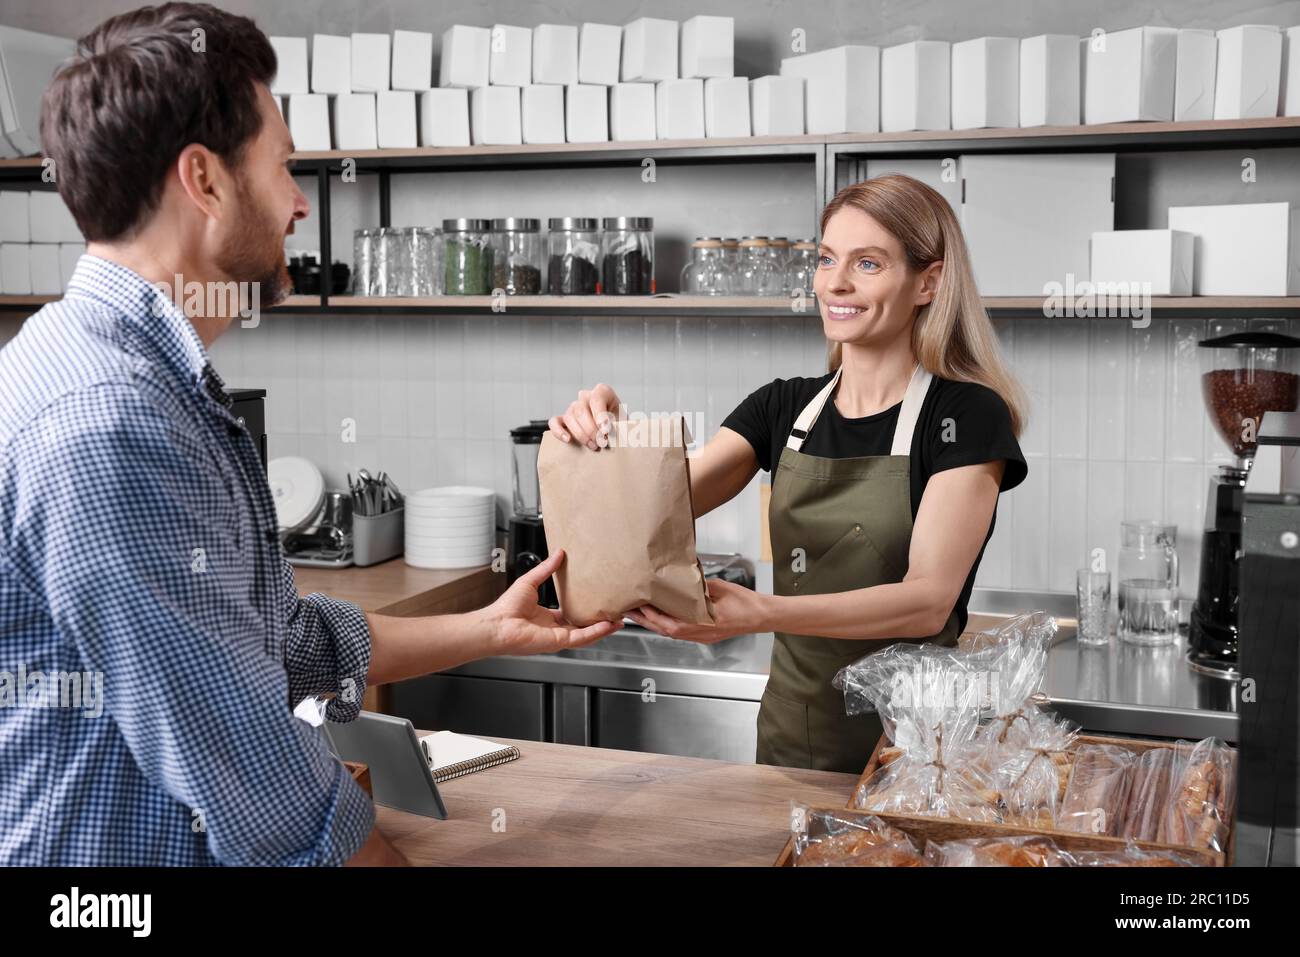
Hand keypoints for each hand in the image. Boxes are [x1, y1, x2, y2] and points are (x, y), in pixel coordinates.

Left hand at [482, 549, 619, 653]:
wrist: (497, 624)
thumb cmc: (506, 607)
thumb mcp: (530, 581)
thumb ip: (546, 569)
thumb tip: (558, 554)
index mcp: (546, 617)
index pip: (570, 614)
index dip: (585, 609)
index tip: (597, 601)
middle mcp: (553, 629)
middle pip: (583, 626)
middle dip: (600, 620)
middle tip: (614, 612)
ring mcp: (558, 637)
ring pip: (587, 634)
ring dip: (604, 628)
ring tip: (619, 620)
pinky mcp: (559, 642)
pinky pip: (583, 638)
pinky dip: (597, 632)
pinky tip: (609, 625)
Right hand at [548, 383, 620, 450]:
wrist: (615, 434)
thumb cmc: (621, 426)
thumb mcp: (626, 423)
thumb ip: (623, 426)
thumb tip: (623, 434)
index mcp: (602, 392)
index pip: (597, 398)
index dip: (600, 415)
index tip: (606, 430)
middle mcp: (585, 397)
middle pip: (581, 409)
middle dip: (591, 429)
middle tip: (601, 442)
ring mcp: (573, 407)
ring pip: (569, 417)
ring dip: (580, 434)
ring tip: (594, 446)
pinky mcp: (564, 420)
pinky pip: (555, 422)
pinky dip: (559, 431)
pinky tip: (568, 440)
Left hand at [625, 578, 767, 644]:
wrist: (762, 616)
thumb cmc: (745, 603)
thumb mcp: (719, 587)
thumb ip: (698, 585)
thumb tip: (682, 578)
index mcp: (702, 624)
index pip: (670, 624)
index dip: (653, 617)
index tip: (639, 607)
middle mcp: (699, 634)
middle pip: (665, 631)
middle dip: (646, 621)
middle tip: (630, 612)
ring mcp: (702, 637)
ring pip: (671, 633)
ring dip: (655, 623)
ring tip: (639, 613)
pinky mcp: (705, 635)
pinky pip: (680, 632)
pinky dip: (667, 624)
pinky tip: (660, 616)